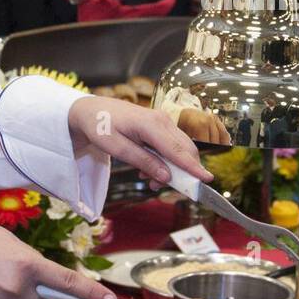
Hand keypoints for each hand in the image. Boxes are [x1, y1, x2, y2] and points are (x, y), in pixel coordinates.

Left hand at [68, 96, 211, 189]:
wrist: (91, 110)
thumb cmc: (101, 126)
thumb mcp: (116, 147)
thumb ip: (143, 161)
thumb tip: (166, 176)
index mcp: (151, 124)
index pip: (177, 150)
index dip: (193, 167)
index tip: (207, 180)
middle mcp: (163, 120)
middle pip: (185, 150)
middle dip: (181, 173)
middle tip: (160, 188)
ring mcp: (163, 122)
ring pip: (180, 150)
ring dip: (171, 168)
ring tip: (148, 180)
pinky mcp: (161, 126)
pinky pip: (171, 146)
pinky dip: (166, 161)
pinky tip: (148, 170)